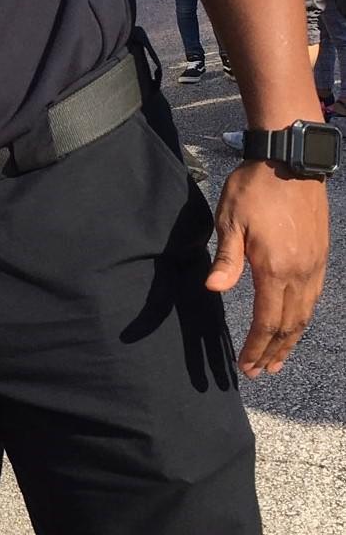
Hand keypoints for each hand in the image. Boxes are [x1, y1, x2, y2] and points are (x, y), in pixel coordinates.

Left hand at [208, 162, 327, 376]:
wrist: (290, 163)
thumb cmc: (254, 189)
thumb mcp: (230, 220)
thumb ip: (225, 258)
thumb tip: (214, 289)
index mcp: (275, 268)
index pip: (266, 320)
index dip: (256, 345)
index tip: (245, 365)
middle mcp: (300, 273)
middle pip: (289, 325)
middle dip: (272, 351)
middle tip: (258, 372)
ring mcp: (314, 266)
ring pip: (304, 315)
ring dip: (290, 340)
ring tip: (276, 359)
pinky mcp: (320, 257)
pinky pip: (312, 298)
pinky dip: (301, 319)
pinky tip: (292, 326)